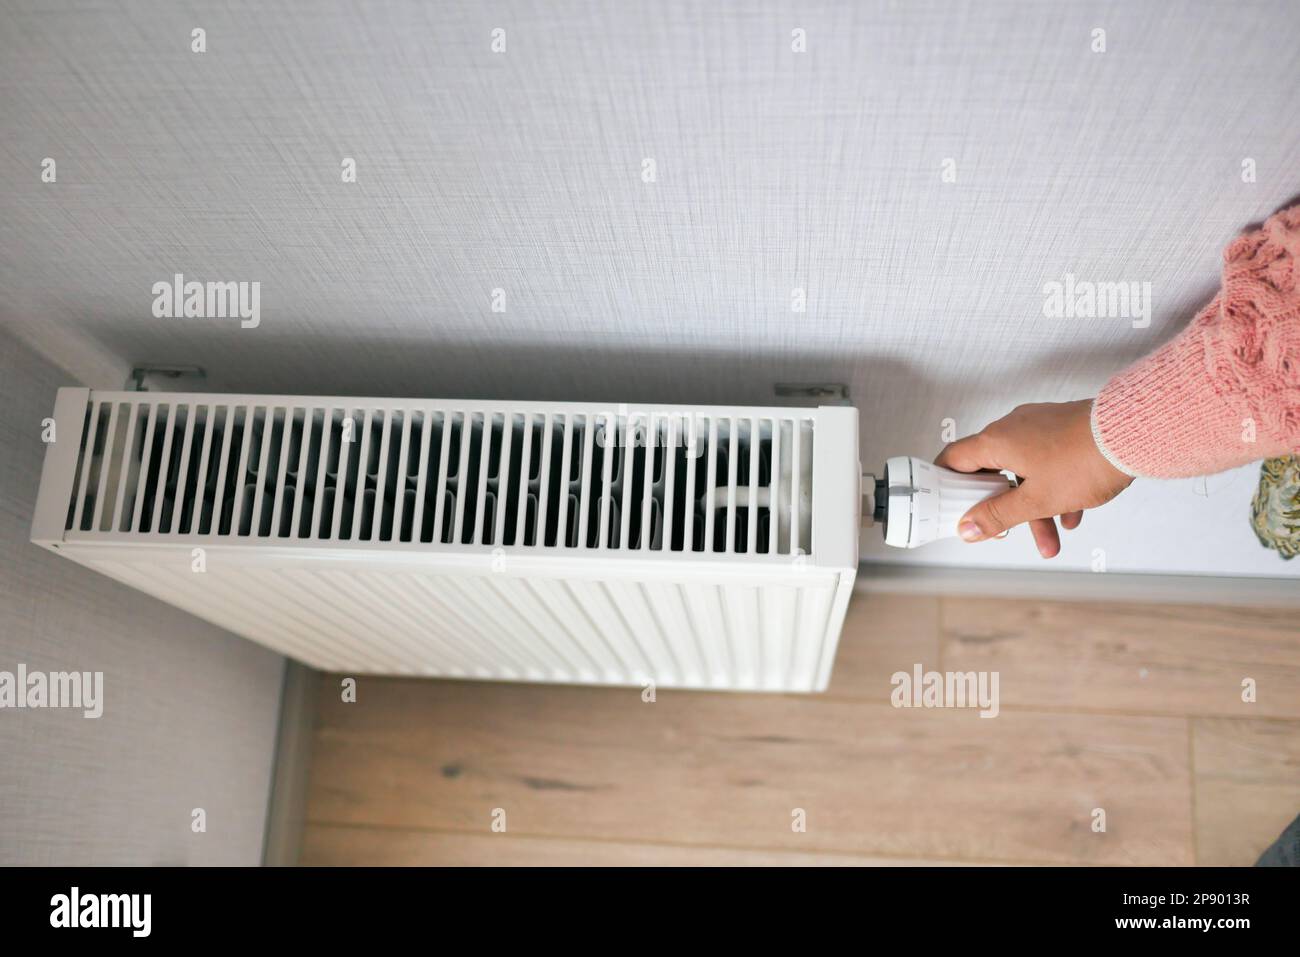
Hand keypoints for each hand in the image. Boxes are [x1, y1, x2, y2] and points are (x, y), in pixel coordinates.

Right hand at [934, 399, 1133, 557]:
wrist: (1134, 433)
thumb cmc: (1084, 460)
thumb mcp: (1036, 500)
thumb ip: (998, 515)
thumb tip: (968, 528)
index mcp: (997, 440)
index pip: (955, 458)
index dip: (947, 482)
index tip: (950, 502)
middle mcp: (1014, 428)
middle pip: (994, 472)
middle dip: (1004, 508)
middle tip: (1005, 529)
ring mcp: (1041, 426)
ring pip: (1026, 472)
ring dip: (1036, 507)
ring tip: (1052, 539)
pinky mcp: (1065, 430)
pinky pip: (1049, 463)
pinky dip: (1055, 489)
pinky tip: (1072, 515)